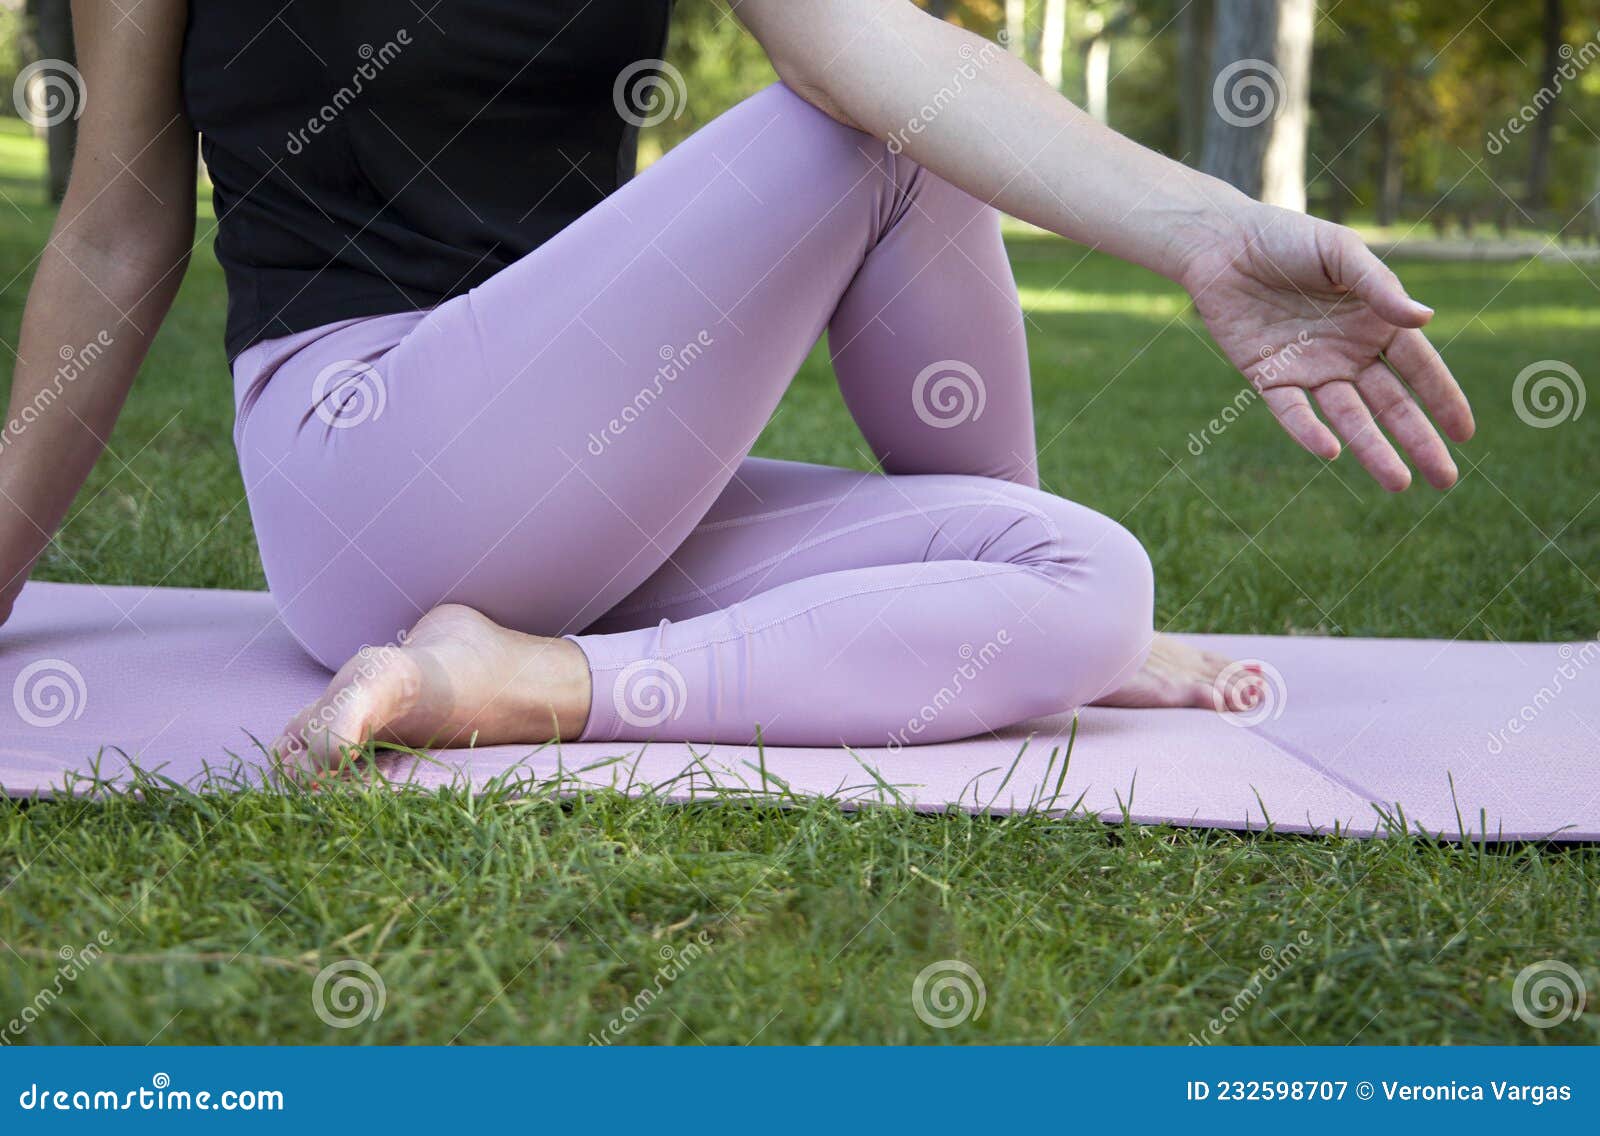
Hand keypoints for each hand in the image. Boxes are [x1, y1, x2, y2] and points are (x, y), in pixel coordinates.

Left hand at [1179, 204, 1474, 490]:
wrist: (1222, 244)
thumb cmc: (1288, 240)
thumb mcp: (1340, 254)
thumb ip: (1378, 288)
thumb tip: (1424, 320)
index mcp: (1375, 322)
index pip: (1419, 368)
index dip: (1443, 399)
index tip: (1466, 434)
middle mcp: (1348, 352)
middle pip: (1391, 404)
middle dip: (1419, 441)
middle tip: (1444, 479)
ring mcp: (1310, 368)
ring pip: (1347, 418)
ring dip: (1372, 449)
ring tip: (1399, 482)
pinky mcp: (1268, 377)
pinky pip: (1291, 412)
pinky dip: (1308, 431)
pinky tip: (1330, 450)